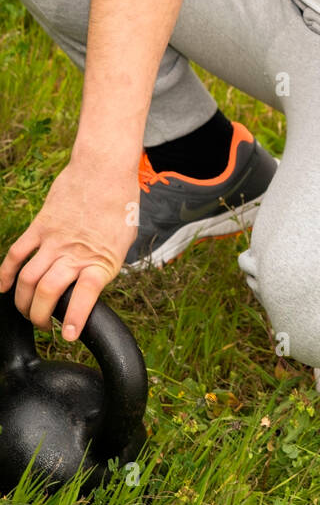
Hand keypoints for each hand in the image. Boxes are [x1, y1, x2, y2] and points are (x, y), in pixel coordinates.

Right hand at [0, 157, 139, 338]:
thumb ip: (104, 264)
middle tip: (42, 325)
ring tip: (26, 311)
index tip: (66, 335)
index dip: (73, 319)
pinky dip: (5, 273)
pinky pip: (16, 253)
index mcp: (101, 259)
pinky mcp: (40, 227)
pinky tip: (2, 288)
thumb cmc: (120, 204)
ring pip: (27, 278)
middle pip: (46, 293)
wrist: (105, 168)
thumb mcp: (123, 242)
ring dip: (22, 301)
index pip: (84, 297)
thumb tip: (90, 283)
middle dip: (39, 316)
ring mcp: (54, 240)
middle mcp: (75, 252)